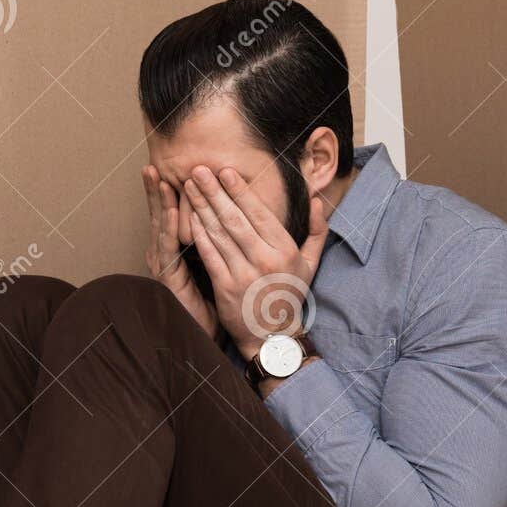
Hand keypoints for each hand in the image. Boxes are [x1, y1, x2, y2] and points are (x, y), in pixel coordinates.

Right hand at [142, 166, 218, 340]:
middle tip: (153, 163)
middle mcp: (166, 255)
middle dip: (157, 189)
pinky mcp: (168, 280)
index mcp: (177, 250)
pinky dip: (168, 228)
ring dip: (158, 202)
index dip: (171, 191)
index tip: (174, 167)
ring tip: (157, 177)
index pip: (173, 214)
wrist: (207, 331)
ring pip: (160, 228)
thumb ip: (217, 242)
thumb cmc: (213, 300)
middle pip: (160, 216)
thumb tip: (228, 220)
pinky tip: (169, 211)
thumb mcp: (216, 265)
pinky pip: (168, 250)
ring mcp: (165, 267)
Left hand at [184, 165, 327, 360]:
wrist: (273, 336)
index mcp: (284, 250)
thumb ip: (317, 231)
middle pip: (236, 218)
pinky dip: (198, 235)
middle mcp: (265, 259)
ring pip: (220, 234)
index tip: (225, 171)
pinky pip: (210, 256)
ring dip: (202, 208)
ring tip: (189, 187)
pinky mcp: (227, 288)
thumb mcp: (310, 264)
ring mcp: (245, 274)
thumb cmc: (289, 295)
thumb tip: (318, 201)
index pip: (260, 213)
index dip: (240, 191)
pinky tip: (188, 218)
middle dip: (215, 192)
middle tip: (198, 170)